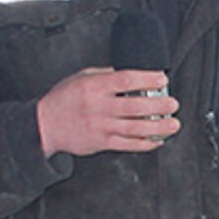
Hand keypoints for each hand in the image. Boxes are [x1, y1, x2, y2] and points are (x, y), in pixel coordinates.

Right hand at [36, 67, 180, 155]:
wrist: (45, 125)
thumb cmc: (63, 99)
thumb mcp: (82, 78)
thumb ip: (106, 75)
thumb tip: (132, 74)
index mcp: (93, 87)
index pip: (125, 80)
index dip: (147, 79)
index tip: (162, 79)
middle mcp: (98, 107)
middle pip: (135, 106)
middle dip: (159, 105)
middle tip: (173, 104)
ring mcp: (100, 127)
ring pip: (135, 128)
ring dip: (158, 126)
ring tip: (173, 124)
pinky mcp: (101, 143)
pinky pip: (128, 145)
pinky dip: (145, 143)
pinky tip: (157, 139)